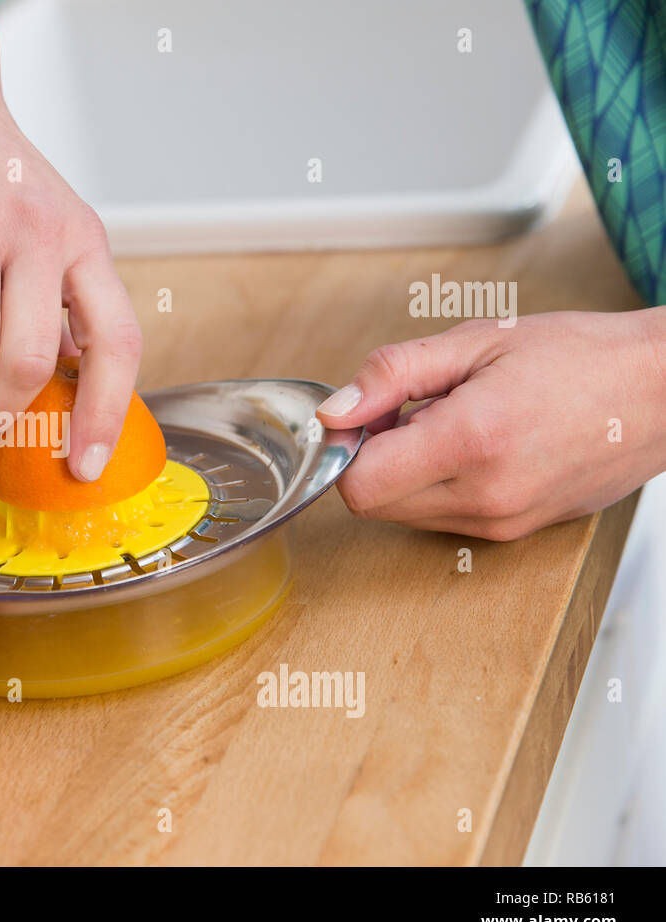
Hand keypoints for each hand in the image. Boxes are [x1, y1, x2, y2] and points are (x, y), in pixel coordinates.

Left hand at [314, 310, 665, 539]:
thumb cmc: (580, 357)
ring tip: (452, 424)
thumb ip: (392, 374)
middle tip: (410, 412)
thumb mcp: (476, 341)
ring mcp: (502, 522)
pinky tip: (474, 447)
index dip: (348, 446)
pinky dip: (438, 487)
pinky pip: (443, 519)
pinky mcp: (514, 533)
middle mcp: (486, 496)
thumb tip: (335, 411)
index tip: (369, 413)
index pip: (358, 483)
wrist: (662, 391)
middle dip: (373, 458)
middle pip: (374, 505)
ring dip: (406, 473)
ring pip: (405, 515)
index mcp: (472, 442)